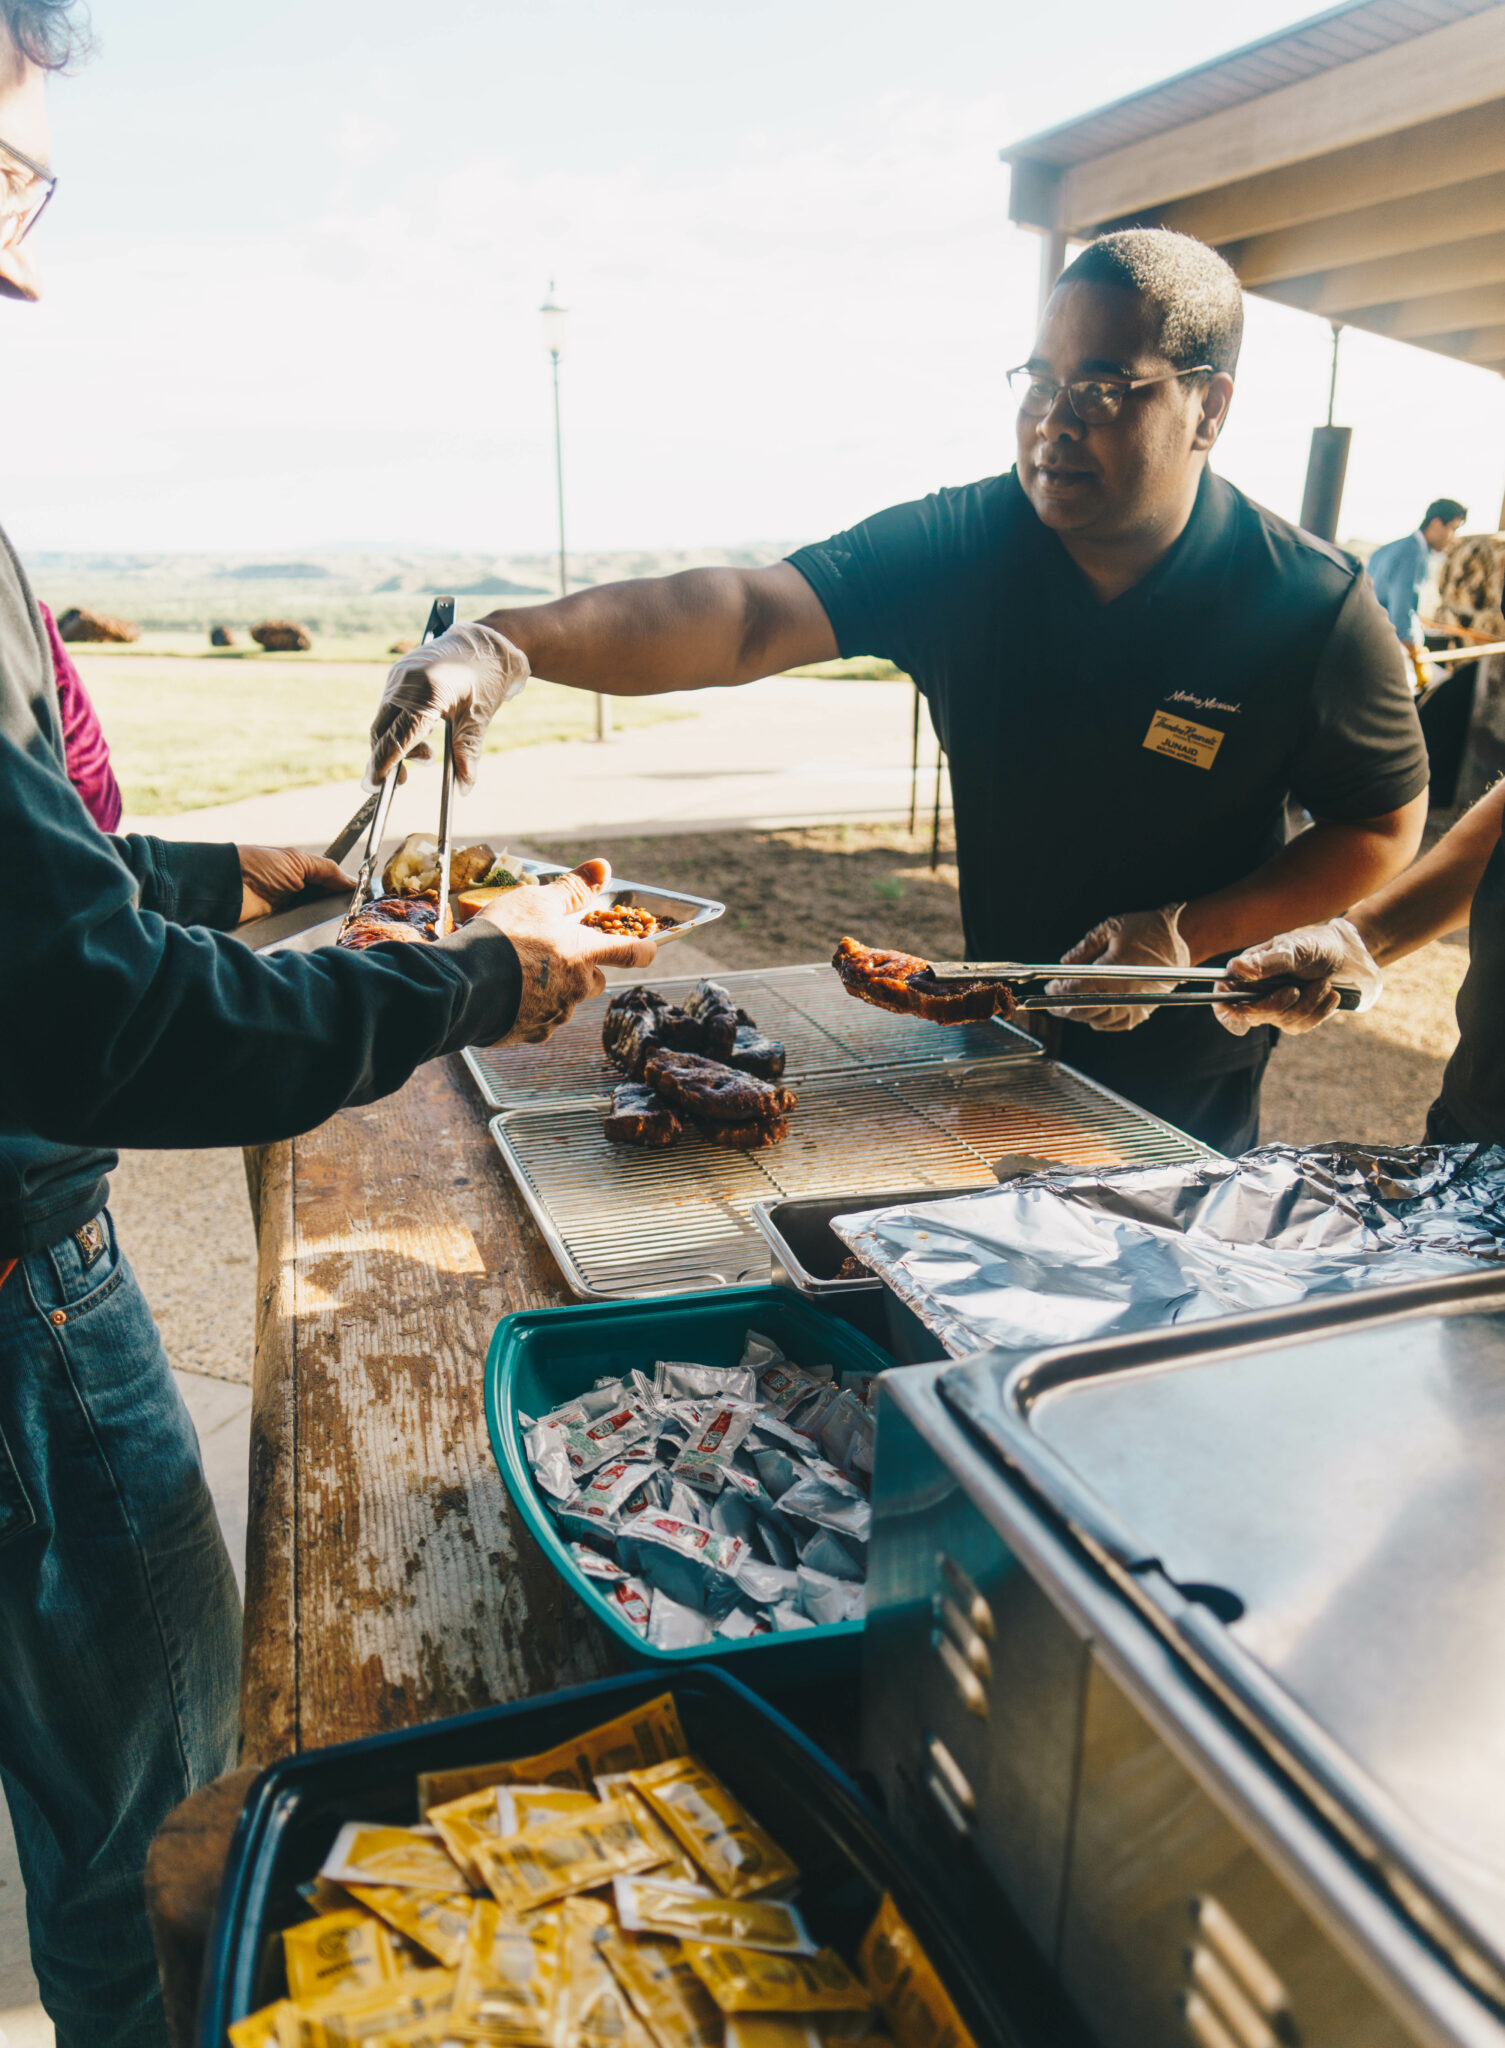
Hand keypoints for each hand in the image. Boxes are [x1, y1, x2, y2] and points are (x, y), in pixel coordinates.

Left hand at [238, 846, 354, 922]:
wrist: (227, 885)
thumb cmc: (259, 865)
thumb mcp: (298, 861)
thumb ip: (327, 870)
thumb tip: (353, 881)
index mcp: (298, 871)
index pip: (328, 881)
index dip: (343, 887)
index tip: (362, 894)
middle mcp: (294, 890)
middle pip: (324, 900)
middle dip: (336, 902)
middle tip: (353, 905)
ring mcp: (286, 909)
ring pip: (314, 916)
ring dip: (324, 915)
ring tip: (336, 913)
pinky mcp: (278, 926)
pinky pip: (299, 928)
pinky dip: (308, 925)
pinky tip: (319, 922)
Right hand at [366, 624, 529, 791]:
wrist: (491, 640)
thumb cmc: (489, 676)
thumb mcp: (479, 717)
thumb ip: (468, 753)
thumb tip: (464, 788)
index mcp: (425, 693)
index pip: (396, 737)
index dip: (382, 765)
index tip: (374, 787)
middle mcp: (405, 682)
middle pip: (381, 730)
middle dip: (388, 758)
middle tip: (404, 780)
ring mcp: (399, 675)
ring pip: (384, 720)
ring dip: (399, 743)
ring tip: (430, 754)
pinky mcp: (400, 673)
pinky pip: (391, 706)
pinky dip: (401, 725)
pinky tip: (425, 732)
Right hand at [472, 860, 657, 1043]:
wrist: (463, 983)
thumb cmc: (504, 937)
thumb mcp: (538, 901)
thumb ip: (573, 888)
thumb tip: (603, 867)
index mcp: (585, 953)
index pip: (631, 953)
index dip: (643, 949)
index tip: (648, 948)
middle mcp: (577, 988)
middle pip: (594, 981)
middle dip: (581, 970)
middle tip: (553, 954)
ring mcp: (555, 1015)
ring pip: (563, 1001)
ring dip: (550, 989)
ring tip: (518, 972)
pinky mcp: (530, 1034)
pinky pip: (536, 1020)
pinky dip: (525, 1008)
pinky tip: (503, 993)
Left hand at [1045, 903, 1188, 1030]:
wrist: (1180, 939)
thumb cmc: (1146, 930)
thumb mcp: (1109, 929)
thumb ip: (1084, 947)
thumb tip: (1065, 962)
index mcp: (1108, 974)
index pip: (1073, 990)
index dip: (1057, 991)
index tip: (1050, 988)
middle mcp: (1120, 993)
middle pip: (1082, 1010)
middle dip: (1064, 1008)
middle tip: (1054, 1004)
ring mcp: (1133, 1004)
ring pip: (1098, 1020)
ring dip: (1081, 1016)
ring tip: (1071, 1008)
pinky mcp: (1144, 1009)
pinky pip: (1117, 1025)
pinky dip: (1102, 1023)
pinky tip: (1095, 1017)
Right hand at [1213, 918, 1380, 1036]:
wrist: (1346, 955)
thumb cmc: (1315, 945)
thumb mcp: (1294, 948)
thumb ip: (1267, 962)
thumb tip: (1237, 969)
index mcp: (1246, 972)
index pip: (1224, 997)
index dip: (1227, 1011)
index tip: (1240, 1017)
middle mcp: (1256, 992)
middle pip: (1252, 1015)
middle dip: (1277, 1004)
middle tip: (1294, 989)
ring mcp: (1275, 1007)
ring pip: (1281, 1021)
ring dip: (1307, 1002)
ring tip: (1323, 982)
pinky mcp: (1295, 1018)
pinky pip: (1301, 1026)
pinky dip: (1320, 1010)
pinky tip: (1330, 994)